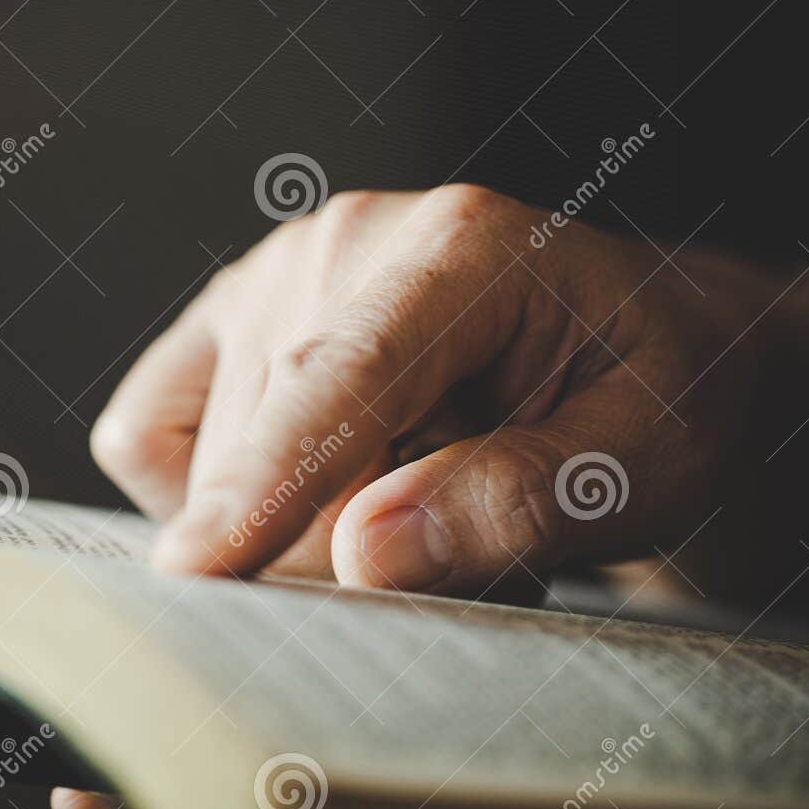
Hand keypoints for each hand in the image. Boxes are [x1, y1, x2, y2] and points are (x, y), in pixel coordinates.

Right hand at [90, 184, 783, 593]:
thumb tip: (365, 552)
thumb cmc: (661, 391)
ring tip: (414, 497)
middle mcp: (345, 240)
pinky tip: (308, 486)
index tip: (202, 568)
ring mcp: (273, 274)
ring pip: (210, 460)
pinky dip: (206, 492)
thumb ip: (517, 501)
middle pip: (274, 443)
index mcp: (461, 248)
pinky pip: (147, 434)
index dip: (272, 479)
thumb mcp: (648, 460)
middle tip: (471, 545)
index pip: (345, 376)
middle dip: (346, 547)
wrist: (645, 339)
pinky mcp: (227, 320)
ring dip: (298, 528)